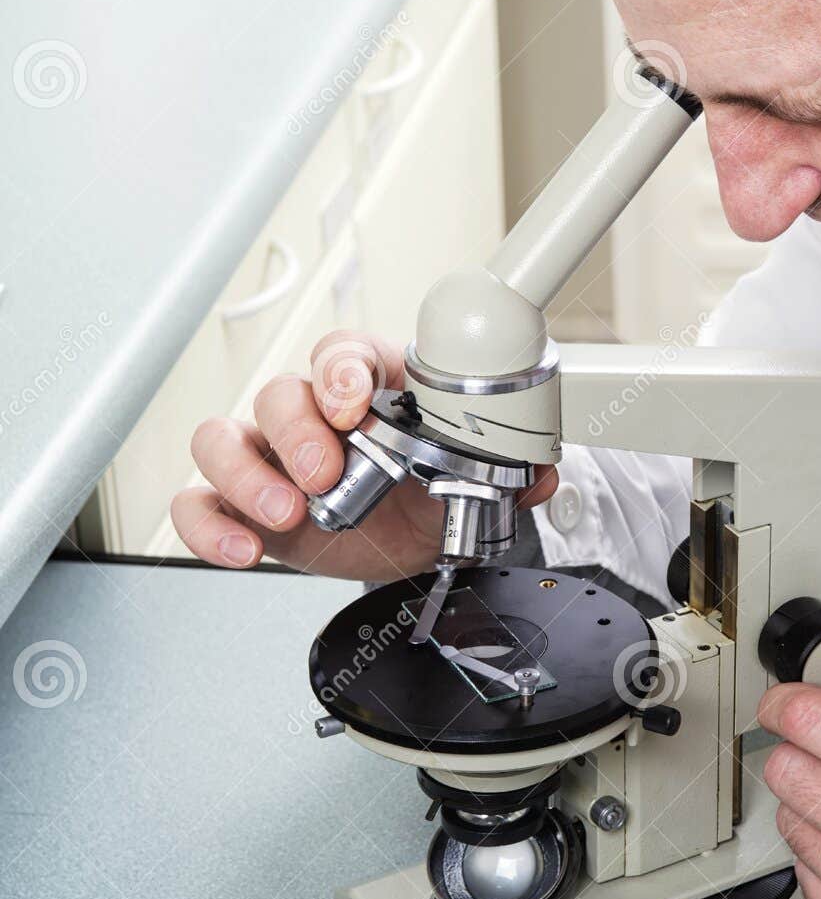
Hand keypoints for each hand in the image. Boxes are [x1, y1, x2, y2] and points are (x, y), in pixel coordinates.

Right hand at [171, 331, 557, 579]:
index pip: (342, 352)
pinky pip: (200, 502)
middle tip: (326, 474)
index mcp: (370, 386)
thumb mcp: (471, 479)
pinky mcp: (244, 504)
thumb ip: (508, 474)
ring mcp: (270, 457)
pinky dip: (208, 524)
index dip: (341, 368)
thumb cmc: (427, 487)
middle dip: (299, 432)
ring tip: (286, 511)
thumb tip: (541, 478)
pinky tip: (240, 547)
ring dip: (245, 473)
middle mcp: (312, 413)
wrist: (411, 540)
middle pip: (280, 393)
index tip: (353, 398)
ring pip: (222, 437)